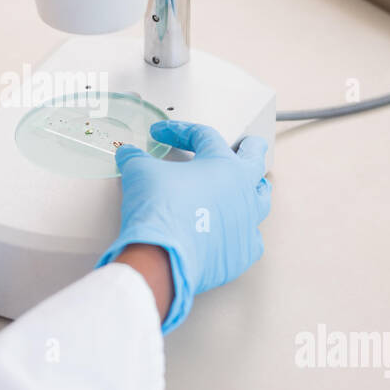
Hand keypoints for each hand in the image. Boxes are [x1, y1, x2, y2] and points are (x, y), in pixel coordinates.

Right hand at [98, 121, 270, 332]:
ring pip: (261, 198)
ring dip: (253, 189)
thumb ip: (136, 159)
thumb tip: (128, 154)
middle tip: (247, 142)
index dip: (178, 131)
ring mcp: (248, 222)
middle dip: (250, 147)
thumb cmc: (159, 212)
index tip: (160, 135)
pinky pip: (250, 237)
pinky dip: (240, 231)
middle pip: (254, 159)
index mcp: (222, 165)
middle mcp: (242, 190)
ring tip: (246, 186)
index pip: (203, 136)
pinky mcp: (243, 251)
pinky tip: (230, 231)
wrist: (162, 258)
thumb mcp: (140, 174)